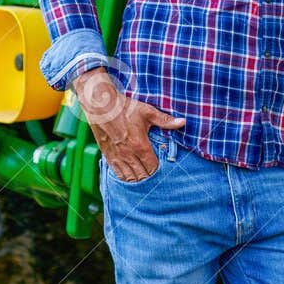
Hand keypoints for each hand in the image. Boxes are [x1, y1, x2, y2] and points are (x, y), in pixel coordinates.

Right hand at [71, 68, 185, 181]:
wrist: (101, 106)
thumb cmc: (125, 108)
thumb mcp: (147, 112)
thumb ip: (165, 121)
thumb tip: (183, 122)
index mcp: (140, 146)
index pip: (152, 167)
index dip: (157, 169)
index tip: (160, 165)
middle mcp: (128, 155)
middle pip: (142, 175)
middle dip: (148, 175)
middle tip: (152, 171)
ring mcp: (117, 157)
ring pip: (129, 177)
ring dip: (137, 178)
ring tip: (142, 174)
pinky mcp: (108, 156)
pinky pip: (117, 174)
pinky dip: (124, 177)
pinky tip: (129, 174)